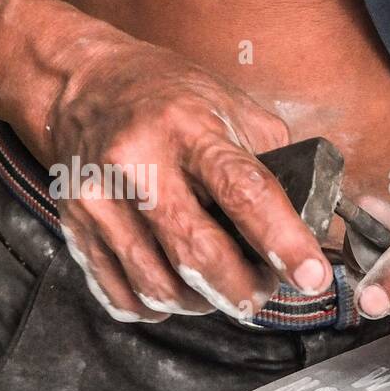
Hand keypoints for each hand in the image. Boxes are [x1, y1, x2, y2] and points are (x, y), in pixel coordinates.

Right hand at [32, 36, 331, 322]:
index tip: (312, 279)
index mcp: (189, 128)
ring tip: (222, 285)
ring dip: (205, 303)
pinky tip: (179, 288)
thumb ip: (276, 165)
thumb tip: (313, 227)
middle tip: (264, 289)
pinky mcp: (75, 228)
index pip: (244, 192)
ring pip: (160, 286)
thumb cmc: (171, 99)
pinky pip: (124, 295)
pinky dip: (162, 306)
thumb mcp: (233, 108)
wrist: (83, 84)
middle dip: (245, 289)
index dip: (284, 242)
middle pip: (198, 253)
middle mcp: (137, 163)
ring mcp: (99, 199)